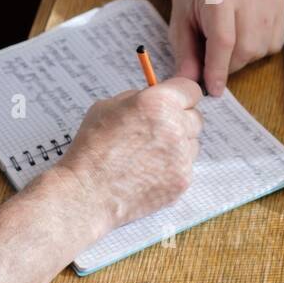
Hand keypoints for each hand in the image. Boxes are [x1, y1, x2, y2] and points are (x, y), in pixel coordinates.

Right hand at [56, 77, 203, 230]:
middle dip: (179, 120)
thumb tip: (156, 97)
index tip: (173, 102)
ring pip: (192, 143)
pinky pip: (187, 166)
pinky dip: (173, 168)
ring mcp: (182, 156)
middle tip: (156, 130)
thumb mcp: (108, 107)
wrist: (87, 193)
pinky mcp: (183, 180)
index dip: (180, 95)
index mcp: (158, 102)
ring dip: (178, 145)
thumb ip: (139, 98)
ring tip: (148, 154)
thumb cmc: (92, 150)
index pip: (191, 90)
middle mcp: (175, 127)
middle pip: (195, 117)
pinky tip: (149, 171)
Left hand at [168, 0, 283, 95]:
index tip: (214, 89)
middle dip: (229, 65)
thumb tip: (191, 83)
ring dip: (243, 57)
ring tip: (228, 41)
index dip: (218, 70)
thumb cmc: (193, 0)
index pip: (223, 40)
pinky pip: (274, 43)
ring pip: (260, 49)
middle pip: (245, 49)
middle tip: (214, 58)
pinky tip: (244, 34)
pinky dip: (259, 48)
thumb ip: (185, 55)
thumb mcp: (179, 26)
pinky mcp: (279, 3)